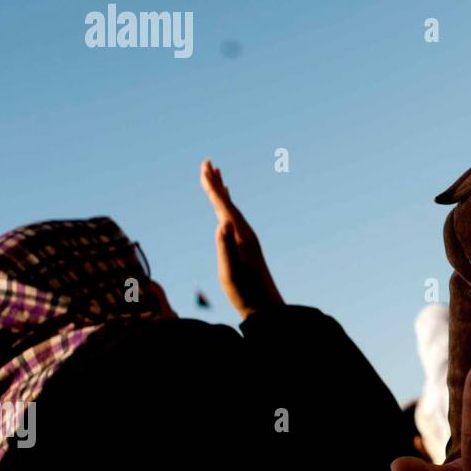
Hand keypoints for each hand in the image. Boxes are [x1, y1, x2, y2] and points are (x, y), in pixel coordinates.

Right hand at [199, 159, 283, 319]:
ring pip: (232, 208)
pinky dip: (228, 208)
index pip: (223, 205)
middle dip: (216, 182)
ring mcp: (247, 239)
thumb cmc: (245, 292)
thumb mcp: (230, 272)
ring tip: (216, 176)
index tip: (204, 168)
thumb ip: (225, 247)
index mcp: (240, 235)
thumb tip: (221, 222)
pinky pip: (235, 219)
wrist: (266, 307)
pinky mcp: (246, 246)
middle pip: (228, 202)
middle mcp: (245, 233)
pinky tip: (226, 208)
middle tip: (207, 162)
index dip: (213, 187)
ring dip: (222, 192)